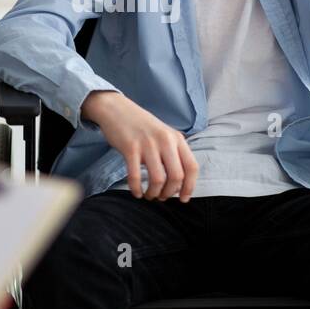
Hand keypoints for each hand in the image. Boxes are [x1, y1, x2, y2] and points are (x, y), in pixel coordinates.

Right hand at [82, 90, 197, 201]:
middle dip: (170, 193)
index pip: (192, 167)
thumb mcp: (164, 135)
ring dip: (154, 193)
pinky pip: (135, 176)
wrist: (117, 110)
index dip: (189, 187)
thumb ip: (174, 153)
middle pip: (177, 176)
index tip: (183, 199)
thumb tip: (179, 183)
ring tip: (149, 195)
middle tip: (162, 197)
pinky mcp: (130, 148)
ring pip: (158, 179)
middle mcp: (165, 141)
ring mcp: (148, 144)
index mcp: (177, 138)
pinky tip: (136, 192)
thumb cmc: (142, 127)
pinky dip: (137, 189)